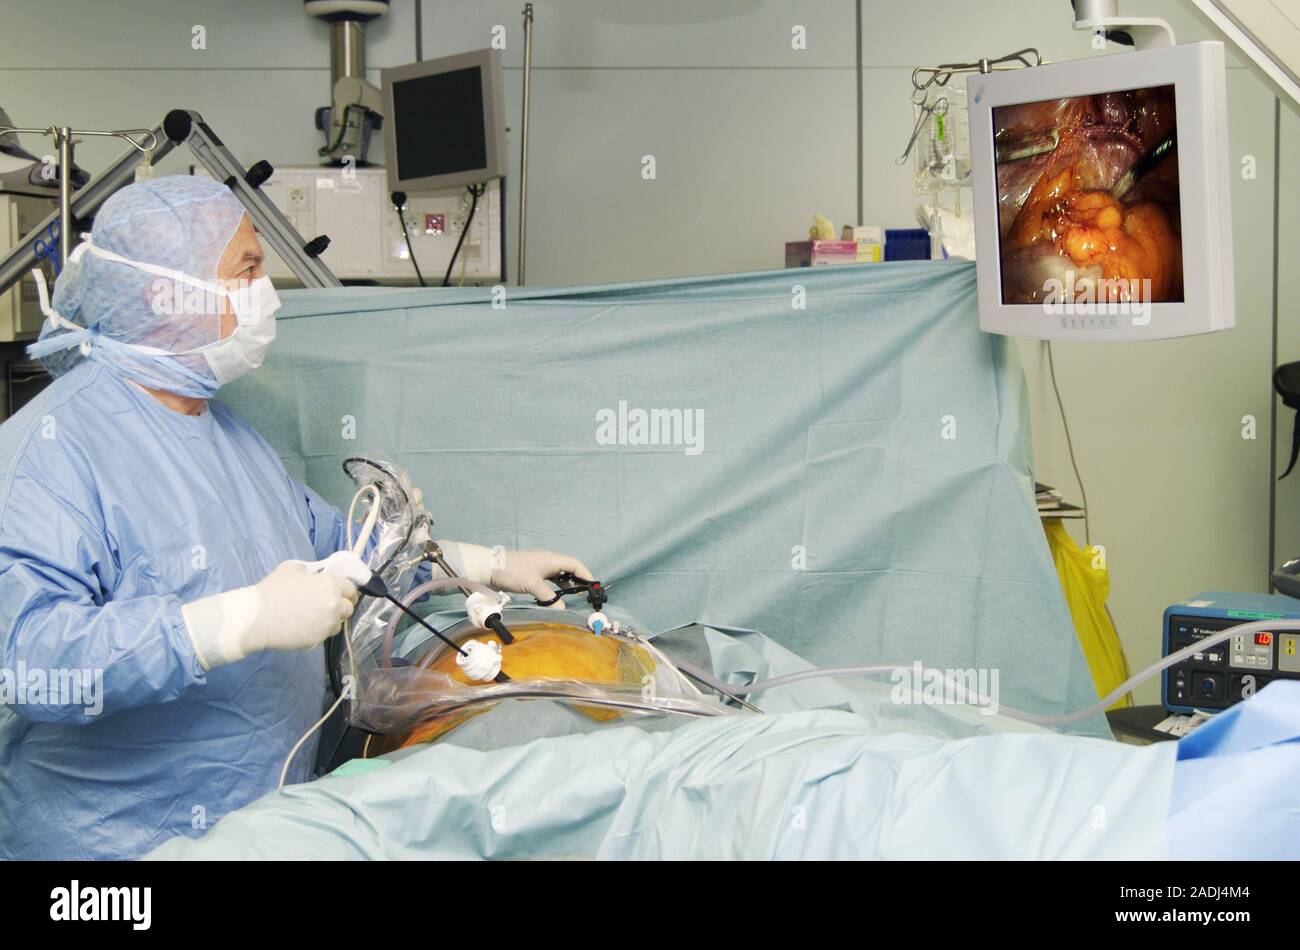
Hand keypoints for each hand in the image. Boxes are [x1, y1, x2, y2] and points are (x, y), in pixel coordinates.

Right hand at [243, 561, 359, 652]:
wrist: (258, 617)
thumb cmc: (273, 590)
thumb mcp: (291, 569)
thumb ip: (308, 570)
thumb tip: (313, 574)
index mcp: (330, 585)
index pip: (351, 588)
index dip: (347, 590)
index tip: (342, 592)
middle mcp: (334, 605)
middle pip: (349, 607)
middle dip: (342, 605)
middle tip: (330, 604)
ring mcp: (327, 624)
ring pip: (339, 623)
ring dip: (333, 619)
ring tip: (317, 616)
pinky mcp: (318, 639)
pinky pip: (326, 634)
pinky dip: (321, 630)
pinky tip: (308, 625)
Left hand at [490, 549, 594, 607]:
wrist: (490, 568)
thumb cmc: (513, 572)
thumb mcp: (533, 586)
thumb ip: (549, 598)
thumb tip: (562, 609)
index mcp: (551, 559)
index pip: (575, 564)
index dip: (586, 575)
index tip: (593, 587)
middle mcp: (548, 561)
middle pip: (569, 569)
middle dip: (579, 580)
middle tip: (586, 594)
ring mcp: (540, 567)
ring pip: (559, 575)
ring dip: (567, 584)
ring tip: (574, 597)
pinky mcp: (532, 573)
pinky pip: (550, 579)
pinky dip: (556, 587)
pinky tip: (556, 597)